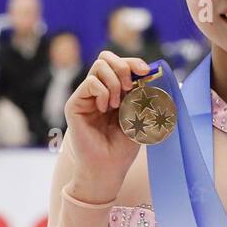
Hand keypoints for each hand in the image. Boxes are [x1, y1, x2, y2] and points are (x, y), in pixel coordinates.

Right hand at [64, 50, 151, 202]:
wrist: (107, 168)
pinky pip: (89, 83)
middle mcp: (99, 91)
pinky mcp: (75, 105)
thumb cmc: (123, 147)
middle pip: (106, 58)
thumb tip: (152, 73)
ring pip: (98, 66)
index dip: (133, 62)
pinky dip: (102, 91)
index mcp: (115, 91)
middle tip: (130, 86)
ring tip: (117, 103)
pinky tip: (106, 108)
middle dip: (123, 66)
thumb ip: (144, 94)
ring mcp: (86, 97)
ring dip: (114, 81)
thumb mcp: (140, 116)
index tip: (146, 71)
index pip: (121, 63)